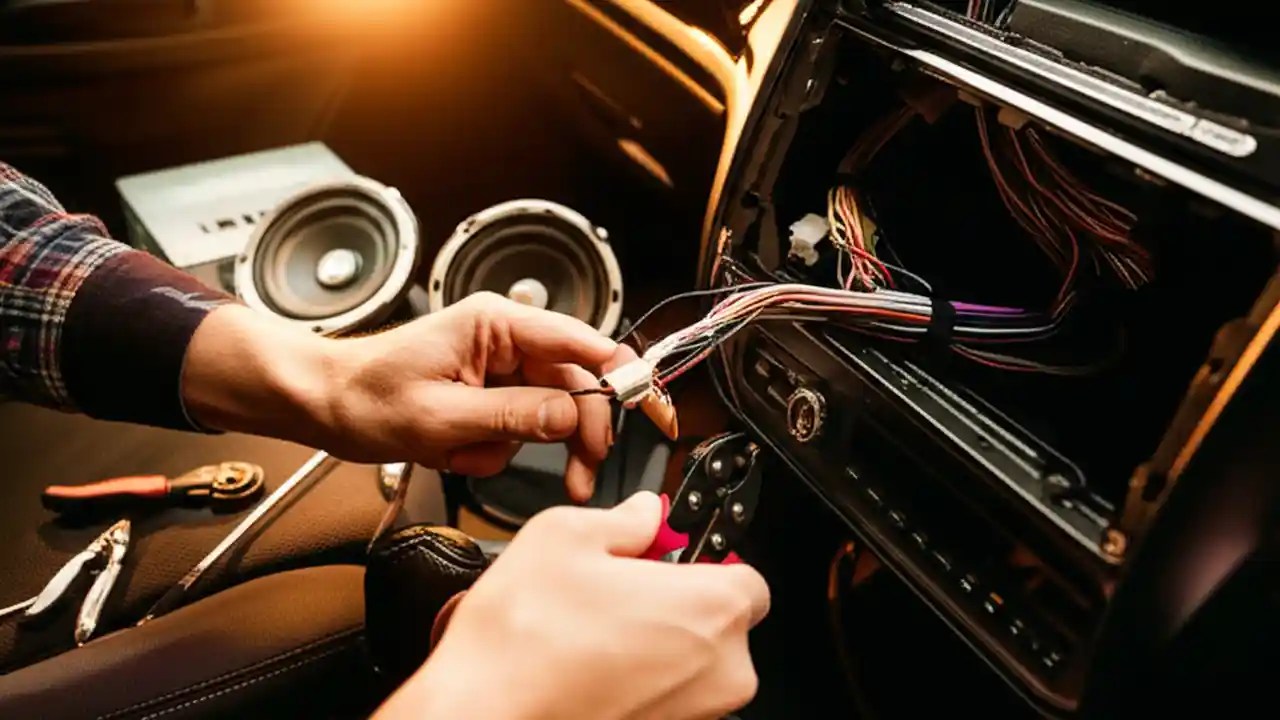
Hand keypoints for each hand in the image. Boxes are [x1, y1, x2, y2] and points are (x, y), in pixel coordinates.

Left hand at [327, 292, 623, 499]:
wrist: (322, 405)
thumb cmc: (364, 397)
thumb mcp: (442, 416)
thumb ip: (515, 416)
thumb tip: (572, 416)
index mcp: (495, 323)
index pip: (581, 342)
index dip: (622, 374)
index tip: (649, 405)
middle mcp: (503, 338)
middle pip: (574, 385)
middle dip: (577, 433)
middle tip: (582, 474)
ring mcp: (496, 365)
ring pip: (547, 412)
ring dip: (522, 445)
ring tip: (475, 457)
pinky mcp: (487, 391)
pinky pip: (519, 426)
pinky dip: (494, 449)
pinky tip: (457, 450)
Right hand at [373, 491, 770, 719]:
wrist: (484, 713)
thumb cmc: (523, 637)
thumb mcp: (564, 536)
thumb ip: (622, 519)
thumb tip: (644, 514)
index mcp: (711, 609)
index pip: (748, 576)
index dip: (704, 562)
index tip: (663, 559)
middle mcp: (720, 671)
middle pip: (723, 624)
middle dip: (679, 604)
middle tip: (619, 591)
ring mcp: (695, 714)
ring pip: (694, 664)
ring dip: (658, 643)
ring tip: (594, 629)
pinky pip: (668, 696)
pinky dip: (639, 679)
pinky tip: (590, 664)